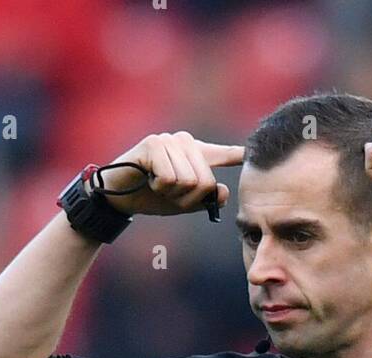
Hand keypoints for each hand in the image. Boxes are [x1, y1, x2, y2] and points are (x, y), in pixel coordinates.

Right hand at [97, 132, 244, 216]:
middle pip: (205, 181)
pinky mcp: (152, 144)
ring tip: (157, 186)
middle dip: (187, 199)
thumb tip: (224, 192)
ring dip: (171, 194)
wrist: (120, 197)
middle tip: (168, 194)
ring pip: (188, 180)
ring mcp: (168, 140)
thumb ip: (206, 199)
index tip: (251, 153)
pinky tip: (148, 179)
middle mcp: (184, 142)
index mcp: (195, 154)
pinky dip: (158, 186)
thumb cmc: (152, 196)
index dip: (237, 155)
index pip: (222, 154)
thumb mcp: (183, 203)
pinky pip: (169, 177)